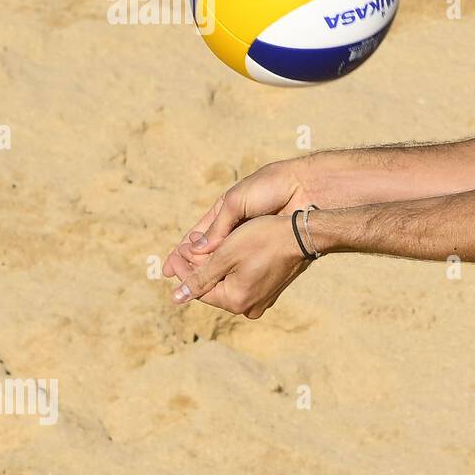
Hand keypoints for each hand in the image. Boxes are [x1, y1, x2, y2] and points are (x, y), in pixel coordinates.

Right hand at [163, 158, 315, 283]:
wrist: (305, 188)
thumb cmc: (270, 188)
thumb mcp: (237, 202)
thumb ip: (218, 226)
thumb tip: (196, 250)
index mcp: (225, 212)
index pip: (198, 237)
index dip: (182, 252)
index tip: (168, 269)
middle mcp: (236, 228)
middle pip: (210, 253)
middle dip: (194, 267)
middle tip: (180, 281)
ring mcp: (252, 241)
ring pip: (227, 262)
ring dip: (213, 273)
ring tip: (198, 287)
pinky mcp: (268, 250)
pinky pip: (246, 266)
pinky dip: (234, 275)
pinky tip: (227, 287)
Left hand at [170, 214, 309, 318]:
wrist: (304, 235)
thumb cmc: (264, 239)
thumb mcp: (226, 254)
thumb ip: (199, 277)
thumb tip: (176, 298)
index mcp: (236, 301)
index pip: (198, 288)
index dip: (182, 269)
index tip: (175, 250)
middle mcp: (248, 307)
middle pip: (212, 287)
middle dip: (198, 266)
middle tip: (187, 245)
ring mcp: (261, 300)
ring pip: (227, 283)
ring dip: (213, 265)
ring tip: (204, 247)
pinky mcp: (270, 290)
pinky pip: (242, 281)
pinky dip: (231, 268)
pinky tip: (227, 252)